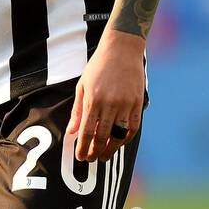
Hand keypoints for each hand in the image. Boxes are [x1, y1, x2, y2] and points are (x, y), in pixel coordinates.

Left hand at [66, 28, 145, 162]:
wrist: (122, 48)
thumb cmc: (98, 66)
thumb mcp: (82, 85)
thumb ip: (77, 110)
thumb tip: (71, 131)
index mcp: (93, 99)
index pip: (87, 131)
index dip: (83, 147)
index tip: (81, 157)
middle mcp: (109, 104)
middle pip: (102, 137)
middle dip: (95, 152)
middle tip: (91, 160)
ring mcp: (125, 104)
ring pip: (119, 135)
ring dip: (111, 149)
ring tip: (104, 156)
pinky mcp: (138, 103)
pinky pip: (133, 127)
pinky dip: (127, 138)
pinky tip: (120, 143)